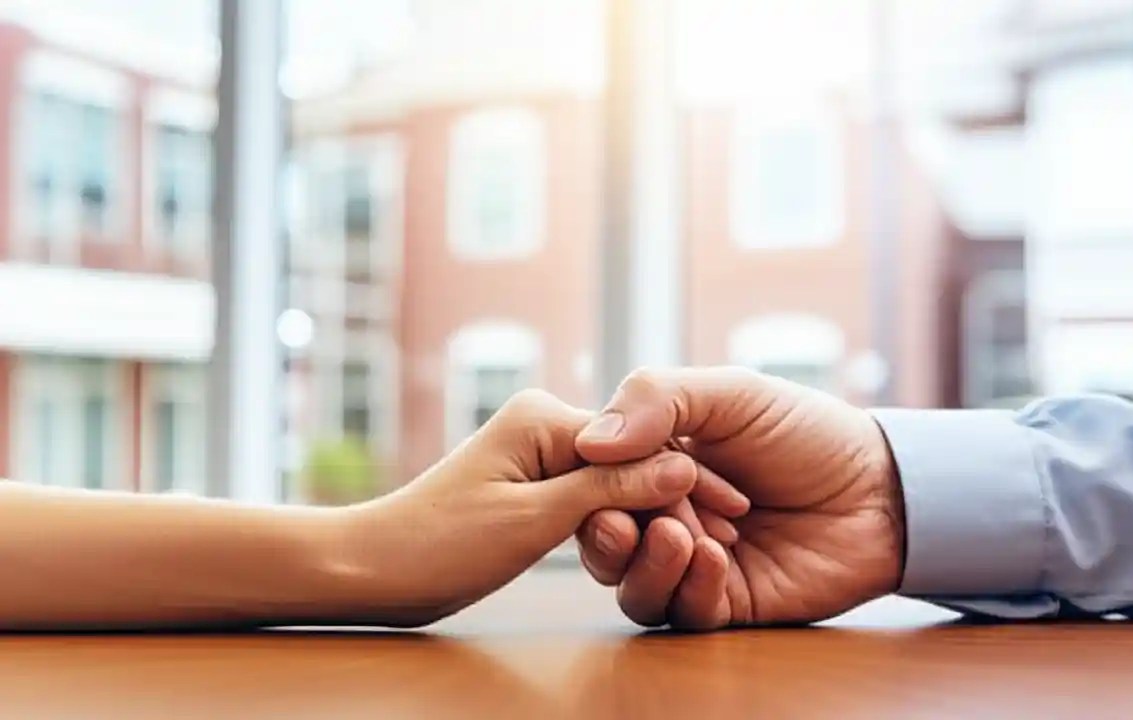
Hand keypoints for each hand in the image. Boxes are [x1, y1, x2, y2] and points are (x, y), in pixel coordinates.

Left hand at [336, 389, 704, 627]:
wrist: (373, 567)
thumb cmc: (440, 544)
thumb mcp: (534, 520)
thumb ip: (610, 489)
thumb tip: (681, 462)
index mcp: (545, 417)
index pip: (638, 445)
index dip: (688, 481)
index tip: (736, 513)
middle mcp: (546, 424)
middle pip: (634, 459)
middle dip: (678, 497)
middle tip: (733, 533)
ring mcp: (541, 453)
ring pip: (617, 482)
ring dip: (655, 512)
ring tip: (708, 543)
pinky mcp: (535, 483)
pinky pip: (594, 497)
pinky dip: (623, 521)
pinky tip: (658, 543)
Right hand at [574, 367, 906, 630]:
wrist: (880, 487)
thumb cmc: (807, 432)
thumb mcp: (732, 394)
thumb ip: (659, 398)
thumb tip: (591, 441)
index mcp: (654, 463)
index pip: (596, 480)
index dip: (598, 480)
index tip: (612, 469)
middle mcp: (665, 516)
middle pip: (603, 539)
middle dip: (610, 530)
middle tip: (630, 518)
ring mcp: (693, 566)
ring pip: (633, 586)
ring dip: (648, 562)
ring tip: (680, 535)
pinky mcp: (726, 606)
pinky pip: (685, 613)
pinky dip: (690, 586)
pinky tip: (718, 557)